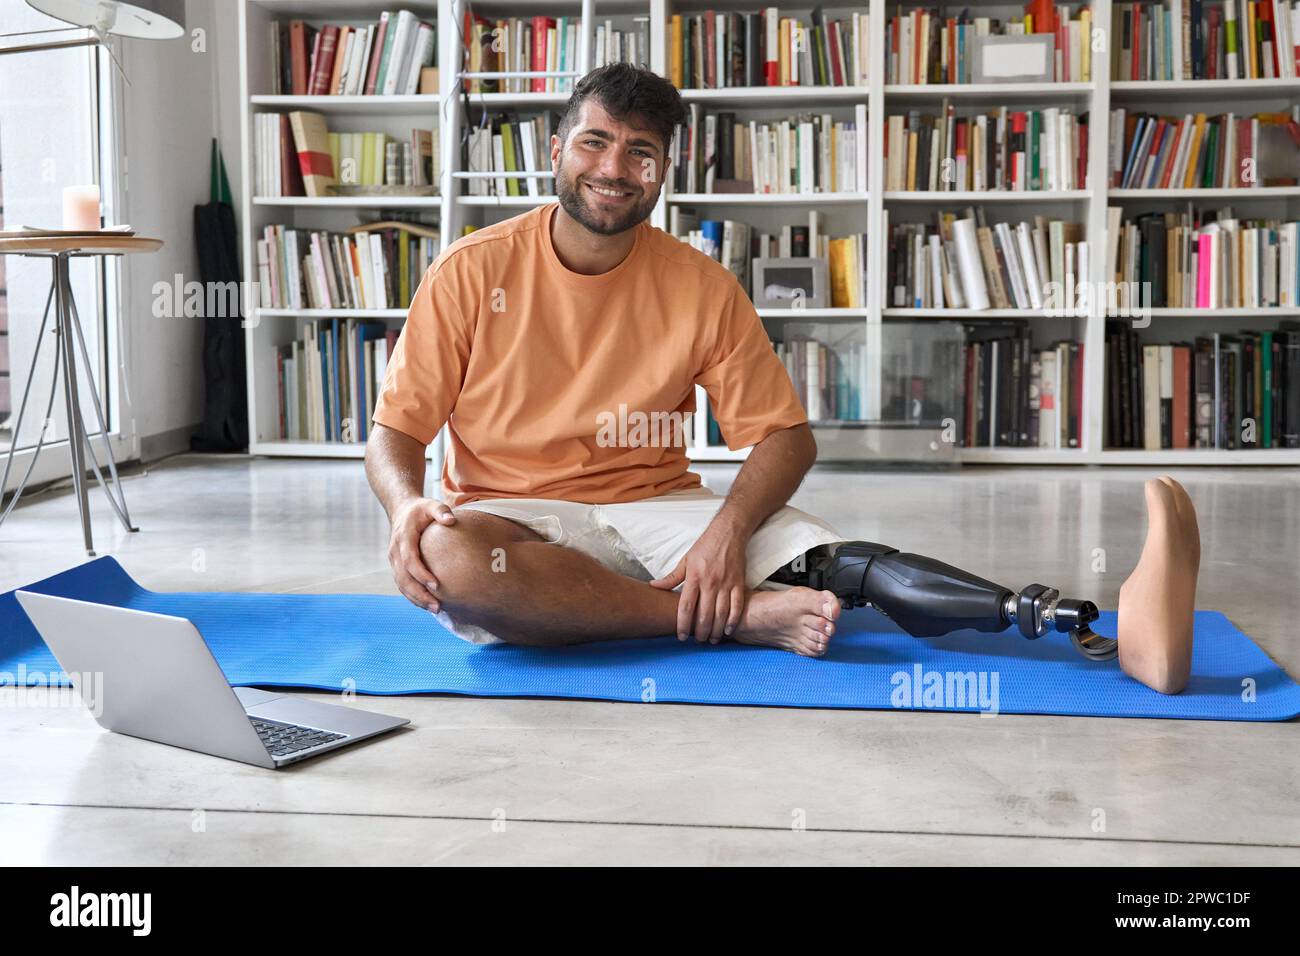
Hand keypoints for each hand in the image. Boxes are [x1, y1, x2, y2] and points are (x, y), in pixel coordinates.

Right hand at [388, 497, 457, 611]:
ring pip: (402, 584)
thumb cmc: (420, 510)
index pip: (410, 559)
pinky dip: (413, 596)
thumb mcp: (430, 505)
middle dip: (419, 594)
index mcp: (403, 538)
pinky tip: (428, 604)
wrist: (402, 511)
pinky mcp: (397, 566)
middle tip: (437, 606)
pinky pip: (403, 584)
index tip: (436, 584)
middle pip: (404, 578)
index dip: (421, 574)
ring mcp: (394, 560)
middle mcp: (395, 551)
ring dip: (416, 599)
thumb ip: (441, 511)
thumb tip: (451, 520)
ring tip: (436, 609)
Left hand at [650, 519, 749, 643]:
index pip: (686, 607)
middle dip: (699, 632)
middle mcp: (710, 582)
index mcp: (694, 577)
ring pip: (721, 614)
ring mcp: (726, 584)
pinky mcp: (739, 583)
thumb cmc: (705, 546)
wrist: (728, 533)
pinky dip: (733, 621)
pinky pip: (737, 606)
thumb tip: (654, 586)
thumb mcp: (685, 560)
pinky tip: (728, 630)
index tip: (681, 636)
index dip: (682, 624)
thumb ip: (672, 577)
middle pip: (704, 614)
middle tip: (697, 641)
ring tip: (710, 640)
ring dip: (715, 630)